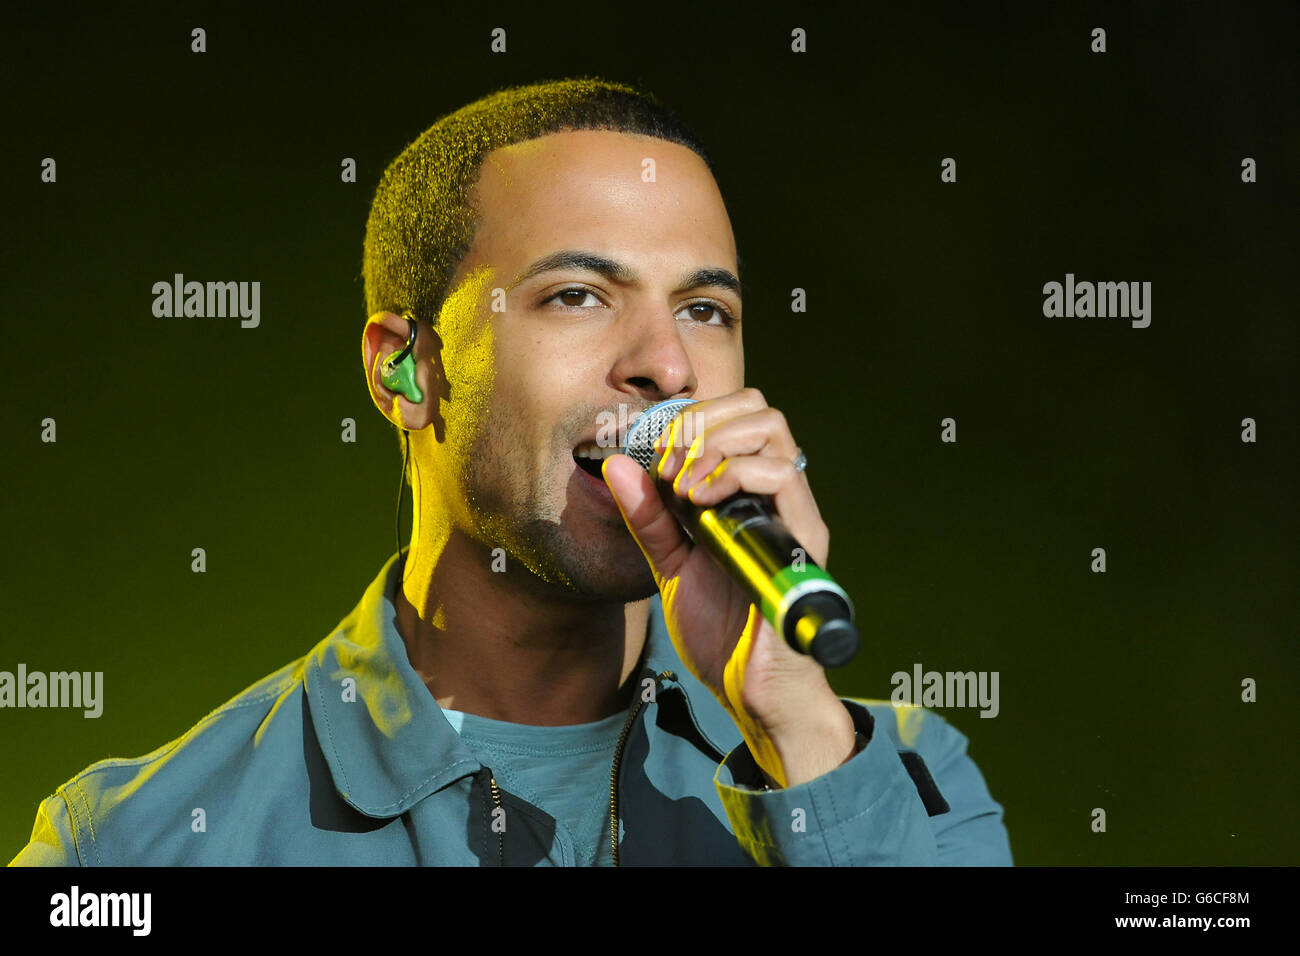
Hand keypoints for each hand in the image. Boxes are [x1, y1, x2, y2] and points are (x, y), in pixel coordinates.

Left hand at [602, 388, 855, 787]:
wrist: (750, 691)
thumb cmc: (721, 632)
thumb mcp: (669, 565)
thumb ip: (648, 517)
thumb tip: (616, 464)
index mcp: (746, 495)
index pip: (733, 417)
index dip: (689, 420)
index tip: (653, 453)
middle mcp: (774, 497)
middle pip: (757, 410)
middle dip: (701, 422)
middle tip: (667, 462)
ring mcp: (792, 514)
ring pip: (772, 430)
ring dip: (714, 444)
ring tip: (682, 483)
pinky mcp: (803, 540)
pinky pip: (782, 477)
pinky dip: (733, 474)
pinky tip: (700, 502)